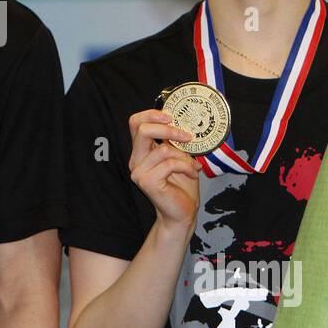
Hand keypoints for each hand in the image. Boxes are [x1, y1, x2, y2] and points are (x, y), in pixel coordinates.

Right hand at [127, 109, 199, 233]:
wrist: (182, 213)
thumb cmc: (182, 187)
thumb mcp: (179, 157)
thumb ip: (173, 142)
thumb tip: (181, 122)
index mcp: (141, 151)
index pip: (135, 123)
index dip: (151, 114)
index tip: (171, 117)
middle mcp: (136, 160)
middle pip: (142, 130)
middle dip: (168, 130)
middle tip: (187, 137)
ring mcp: (139, 172)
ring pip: (163, 149)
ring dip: (184, 156)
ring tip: (192, 165)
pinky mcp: (147, 182)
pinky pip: (170, 164)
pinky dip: (186, 166)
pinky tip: (192, 173)